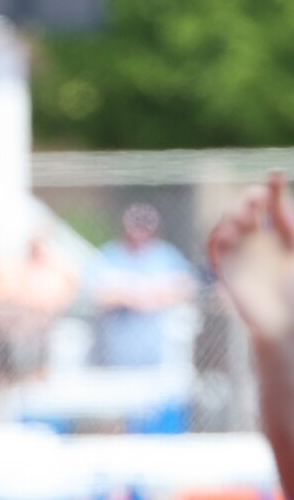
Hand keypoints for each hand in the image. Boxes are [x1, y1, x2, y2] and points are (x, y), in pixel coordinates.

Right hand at [209, 172, 293, 346]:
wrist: (284, 324)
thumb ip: (290, 221)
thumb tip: (277, 187)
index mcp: (284, 240)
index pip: (274, 208)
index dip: (273, 190)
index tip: (274, 175)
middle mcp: (261, 246)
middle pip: (249, 212)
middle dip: (249, 200)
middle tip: (255, 198)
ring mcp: (241, 258)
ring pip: (229, 225)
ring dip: (232, 215)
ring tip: (243, 215)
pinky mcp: (225, 272)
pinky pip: (214, 249)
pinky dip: (217, 237)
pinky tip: (229, 232)